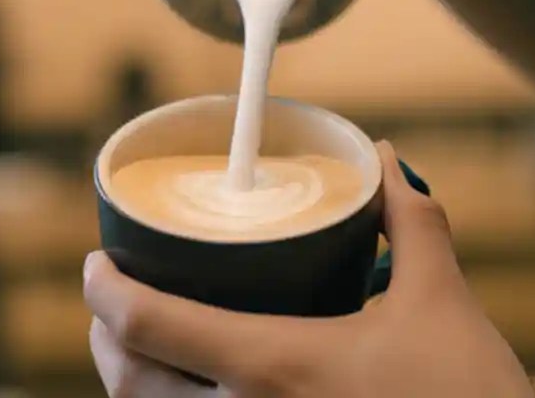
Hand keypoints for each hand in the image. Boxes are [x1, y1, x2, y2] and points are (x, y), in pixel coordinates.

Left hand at [83, 141, 534, 396]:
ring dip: (133, 384)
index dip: (104, 291)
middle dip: (107, 339)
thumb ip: (411, 224)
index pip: (150, 323)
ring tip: (142, 347)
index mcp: (272, 365)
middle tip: (110, 304)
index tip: (93, 265)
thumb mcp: (442, 304)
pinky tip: (195, 397)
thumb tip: (389, 160)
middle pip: (131, 382)